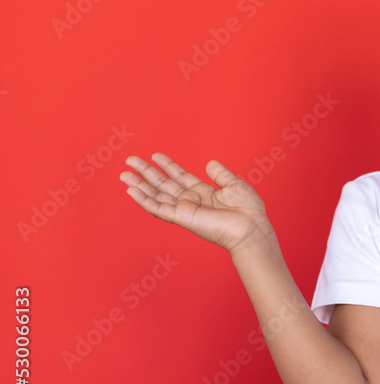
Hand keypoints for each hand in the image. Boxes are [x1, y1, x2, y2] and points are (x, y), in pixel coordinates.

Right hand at [119, 152, 270, 252]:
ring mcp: (185, 210)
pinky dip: (144, 200)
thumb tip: (210, 163)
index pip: (180, 177)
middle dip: (147, 173)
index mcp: (204, 193)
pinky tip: (131, 191)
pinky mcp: (182, 217)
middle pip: (164, 185)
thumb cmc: (248, 210)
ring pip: (156, 196)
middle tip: (130, 160)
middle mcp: (191, 201)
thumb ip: (221, 174)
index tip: (155, 155)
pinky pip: (159, 208)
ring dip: (139, 185)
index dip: (167, 166)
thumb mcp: (235, 185)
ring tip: (124, 174)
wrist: (250, 228)